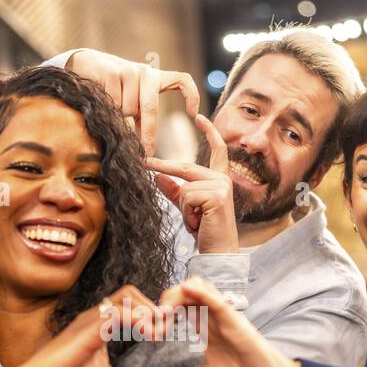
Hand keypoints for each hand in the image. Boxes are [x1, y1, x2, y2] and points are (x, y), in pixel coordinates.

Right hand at [12, 285, 165, 366]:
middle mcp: (96, 316)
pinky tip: (148, 335)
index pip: (130, 303)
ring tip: (158, 334)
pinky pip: (115, 313)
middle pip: (130, 292)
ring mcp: (90, 320)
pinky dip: (136, 319)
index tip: (165, 331)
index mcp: (101, 325)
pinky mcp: (86, 329)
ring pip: (125, 297)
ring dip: (147, 311)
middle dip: (152, 307)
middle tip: (165, 330)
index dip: (151, 312)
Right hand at [66, 49, 199, 155]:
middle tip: (147, 152)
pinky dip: (108, 110)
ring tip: (111, 110)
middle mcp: (146, 73)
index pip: (182, 80)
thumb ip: (141, 119)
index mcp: (155, 79)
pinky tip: (101, 103)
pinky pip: (114, 103)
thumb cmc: (112, 87)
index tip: (193, 113)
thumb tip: (146, 150)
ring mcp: (130, 71)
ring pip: (130, 109)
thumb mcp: (131, 101)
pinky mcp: (113, 72)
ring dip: (120, 117)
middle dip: (148, 132)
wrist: (84, 63)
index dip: (191, 95)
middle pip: (151, 108)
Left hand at [145, 116, 238, 253]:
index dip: (209, 132)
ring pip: (184, 188)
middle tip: (143, 162)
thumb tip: (157, 176)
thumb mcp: (186, 206)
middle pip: (186, 168)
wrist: (218, 250)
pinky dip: (187, 212)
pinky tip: (199, 222)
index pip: (217, 150)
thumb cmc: (205, 229)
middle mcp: (223, 179)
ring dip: (183, 207)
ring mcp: (221, 186)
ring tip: (196, 220)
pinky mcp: (217, 196)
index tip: (199, 116)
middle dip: (163, 167)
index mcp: (219, 179)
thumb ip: (174, 190)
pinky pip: (187, 197)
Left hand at [154, 277, 300, 366]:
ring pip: (199, 288)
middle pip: (185, 292)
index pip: (179, 306)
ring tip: (165, 312)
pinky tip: (187, 291)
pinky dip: (202, 293)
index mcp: (204, 327)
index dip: (162, 311)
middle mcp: (212, 317)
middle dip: (165, 300)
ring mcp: (223, 316)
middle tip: (154, 320)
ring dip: (178, 294)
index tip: (150, 329)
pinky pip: (216, 300)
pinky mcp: (235, 320)